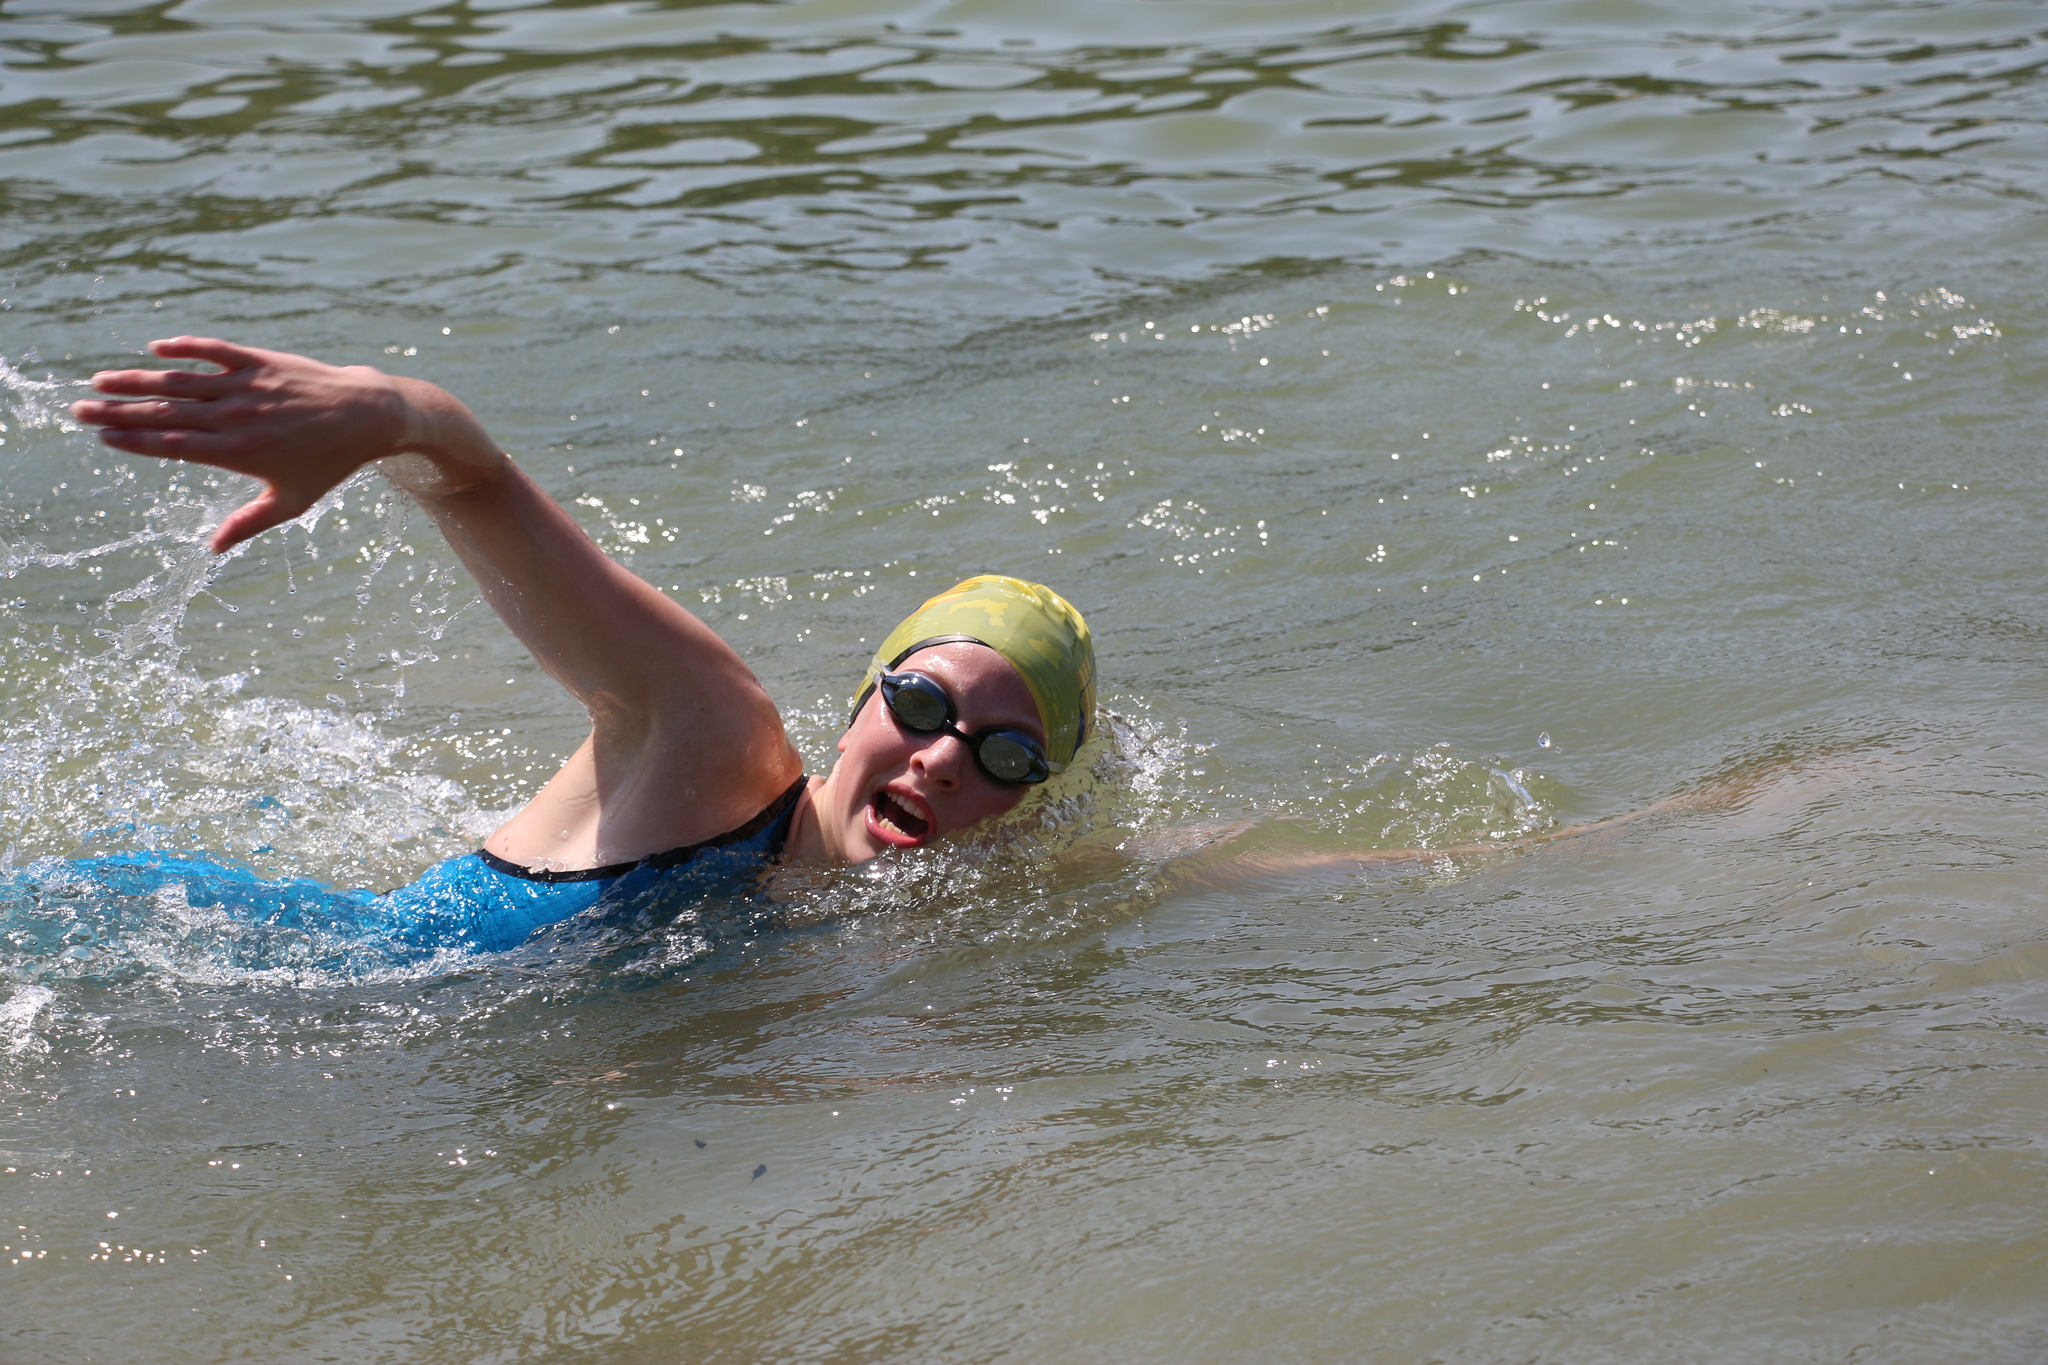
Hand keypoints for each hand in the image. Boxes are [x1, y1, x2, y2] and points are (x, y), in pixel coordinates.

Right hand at [72, 336, 416, 552]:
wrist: (368, 417)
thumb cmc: (330, 463)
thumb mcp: (293, 501)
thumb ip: (250, 523)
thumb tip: (212, 549)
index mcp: (239, 453)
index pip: (173, 445)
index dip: (135, 441)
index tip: (103, 438)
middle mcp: (238, 417)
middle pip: (166, 412)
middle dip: (119, 410)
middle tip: (80, 409)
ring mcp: (248, 386)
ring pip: (182, 380)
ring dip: (139, 379)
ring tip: (101, 380)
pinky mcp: (262, 361)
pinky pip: (216, 350)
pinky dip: (186, 347)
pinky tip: (156, 348)